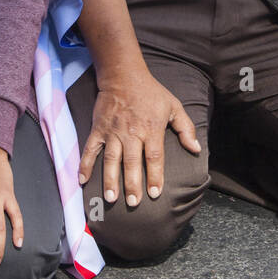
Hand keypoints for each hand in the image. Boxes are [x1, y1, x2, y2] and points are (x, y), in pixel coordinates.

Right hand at [78, 68, 200, 206]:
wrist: (123, 76)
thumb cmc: (151, 92)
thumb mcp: (174, 106)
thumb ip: (185, 128)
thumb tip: (195, 149)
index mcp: (151, 129)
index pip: (154, 157)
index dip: (155, 176)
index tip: (155, 193)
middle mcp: (131, 133)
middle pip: (132, 162)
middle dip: (132, 184)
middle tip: (133, 203)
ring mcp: (112, 132)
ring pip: (111, 159)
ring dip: (110, 179)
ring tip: (111, 198)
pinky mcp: (98, 129)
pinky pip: (90, 149)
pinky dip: (85, 164)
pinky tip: (82, 180)